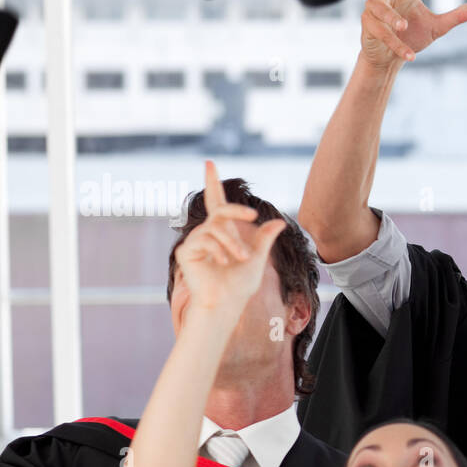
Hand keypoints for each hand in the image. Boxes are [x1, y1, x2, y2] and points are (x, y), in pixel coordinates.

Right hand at [175, 162, 285, 314]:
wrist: (226, 303)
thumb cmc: (240, 285)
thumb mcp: (258, 259)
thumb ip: (264, 239)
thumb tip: (279, 222)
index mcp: (223, 232)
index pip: (217, 203)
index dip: (213, 183)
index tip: (209, 163)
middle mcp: (207, 233)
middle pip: (220, 210)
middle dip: (237, 210)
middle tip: (253, 214)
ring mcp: (195, 241)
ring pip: (216, 228)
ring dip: (232, 242)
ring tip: (240, 259)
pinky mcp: (186, 252)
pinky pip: (204, 240)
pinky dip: (218, 250)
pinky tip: (224, 262)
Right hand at [360, 0, 466, 69]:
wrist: (391, 59)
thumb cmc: (412, 37)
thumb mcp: (439, 27)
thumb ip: (458, 16)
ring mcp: (374, 10)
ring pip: (381, 8)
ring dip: (392, 17)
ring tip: (404, 27)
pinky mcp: (369, 27)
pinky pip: (383, 33)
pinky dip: (397, 44)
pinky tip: (409, 55)